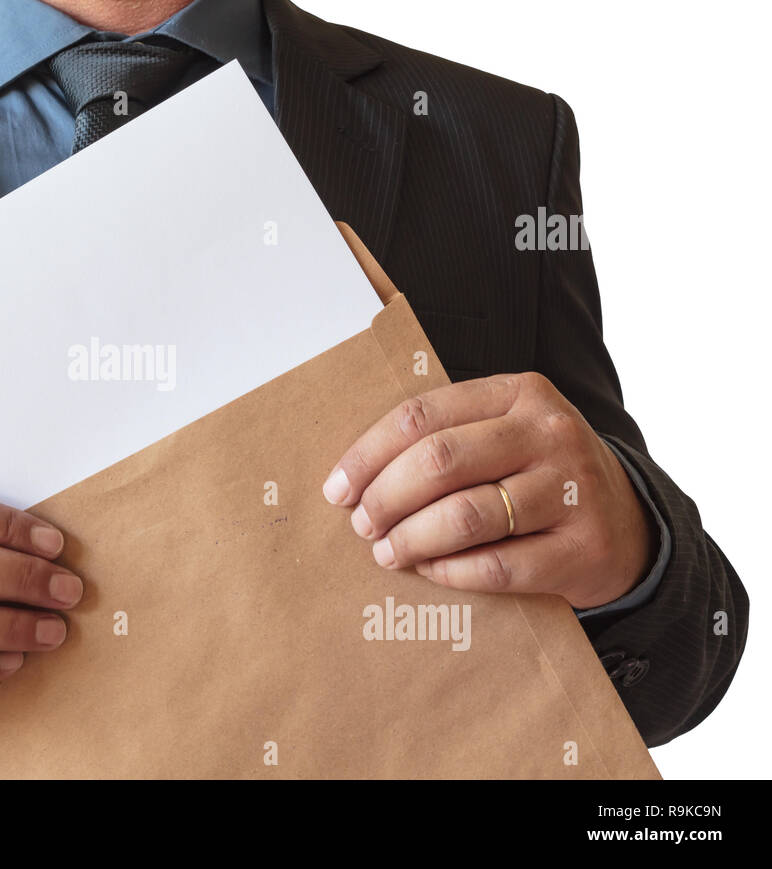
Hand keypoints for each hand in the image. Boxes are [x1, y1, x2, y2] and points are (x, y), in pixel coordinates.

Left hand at [322, 372, 653, 609]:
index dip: (368, 455)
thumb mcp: (503, 435)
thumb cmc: (539, 476)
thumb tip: (353, 479)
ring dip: (411, 539)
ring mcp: (573, 490)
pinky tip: (430, 571)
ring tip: (387, 552)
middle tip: (363, 524)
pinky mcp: (583, 548)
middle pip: (439, 462)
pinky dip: (450, 572)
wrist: (628, 525)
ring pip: (465, 516)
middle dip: (385, 498)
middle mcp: (550, 433)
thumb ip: (445, 439)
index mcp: (519, 394)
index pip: (421, 416)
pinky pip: (497, 566)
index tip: (337, 489)